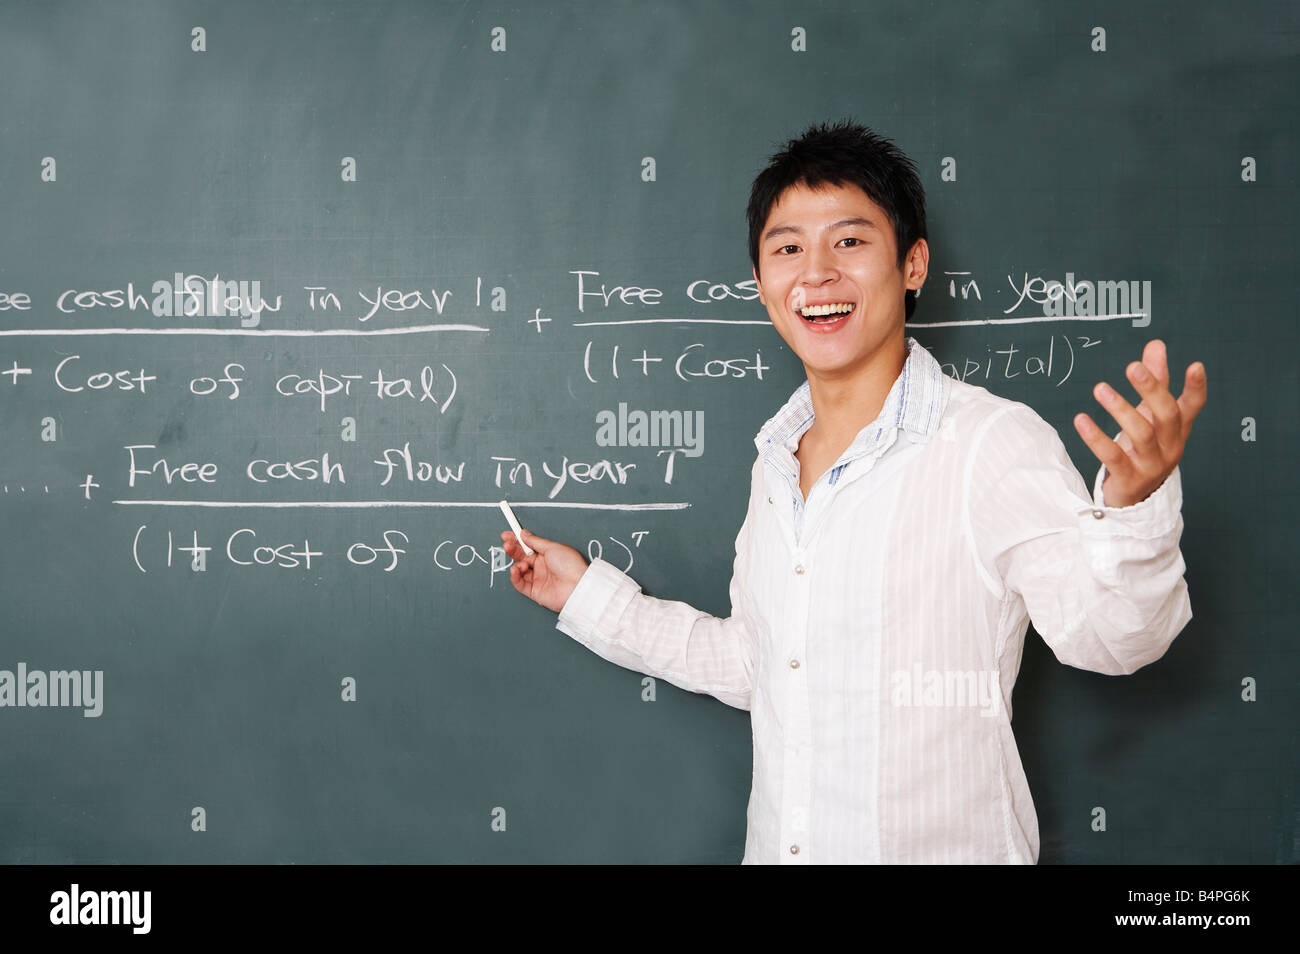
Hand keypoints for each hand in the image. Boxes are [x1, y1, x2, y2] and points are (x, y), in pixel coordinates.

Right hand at [499, 528, 588, 612]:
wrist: (577, 586)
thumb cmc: (571, 566)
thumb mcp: (552, 547)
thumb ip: (535, 541)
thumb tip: (524, 534)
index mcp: (547, 554)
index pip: (528, 545)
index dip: (517, 540)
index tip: (507, 535)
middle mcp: (542, 566)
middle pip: (521, 556)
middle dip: (513, 550)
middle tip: (507, 544)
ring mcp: (538, 578)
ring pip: (519, 570)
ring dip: (516, 564)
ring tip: (521, 563)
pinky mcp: (534, 591)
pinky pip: (519, 583)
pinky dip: (515, 576)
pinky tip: (516, 570)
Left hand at [1073, 339, 1206, 507]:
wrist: (1135, 499)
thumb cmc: (1144, 449)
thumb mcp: (1150, 416)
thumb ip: (1155, 381)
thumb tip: (1155, 345)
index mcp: (1177, 430)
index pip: (1192, 407)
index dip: (1196, 388)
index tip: (1195, 366)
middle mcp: (1170, 447)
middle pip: (1167, 415)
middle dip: (1152, 390)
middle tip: (1133, 366)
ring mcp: (1151, 464)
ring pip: (1141, 434)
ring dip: (1121, 409)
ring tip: (1100, 388)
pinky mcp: (1129, 478)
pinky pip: (1112, 456)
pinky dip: (1096, 438)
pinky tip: (1081, 420)